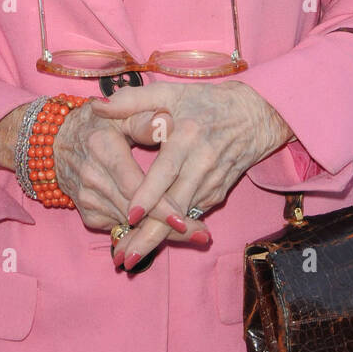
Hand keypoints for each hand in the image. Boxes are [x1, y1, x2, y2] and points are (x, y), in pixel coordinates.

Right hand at [48, 99, 210, 255]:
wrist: (55, 144)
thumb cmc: (97, 124)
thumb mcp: (119, 114)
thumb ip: (143, 118)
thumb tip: (167, 120)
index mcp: (103, 148)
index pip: (134, 185)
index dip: (158, 204)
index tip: (183, 217)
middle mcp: (93, 177)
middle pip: (134, 211)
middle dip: (167, 226)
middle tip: (201, 234)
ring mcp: (88, 199)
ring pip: (129, 224)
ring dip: (159, 232)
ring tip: (193, 234)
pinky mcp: (89, 214)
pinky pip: (120, 227)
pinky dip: (142, 231)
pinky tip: (165, 230)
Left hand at [91, 80, 294, 266]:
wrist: (254, 117)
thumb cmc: (206, 102)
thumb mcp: (171, 92)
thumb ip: (132, 100)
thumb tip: (98, 106)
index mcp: (188, 136)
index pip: (167, 171)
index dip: (149, 194)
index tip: (129, 214)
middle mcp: (202, 163)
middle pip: (175, 206)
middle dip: (149, 234)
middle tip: (124, 258)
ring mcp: (212, 182)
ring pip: (183, 218)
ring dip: (157, 239)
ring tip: (130, 259)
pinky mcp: (217, 194)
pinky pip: (191, 216)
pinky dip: (172, 233)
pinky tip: (151, 244)